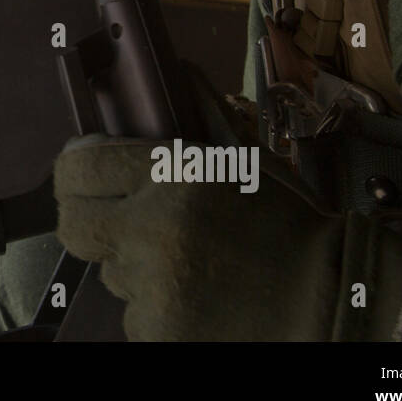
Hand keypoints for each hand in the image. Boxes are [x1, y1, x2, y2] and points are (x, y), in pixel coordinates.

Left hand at [53, 134, 401, 339]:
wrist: (329, 301)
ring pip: (111, 271)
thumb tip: (175, 71)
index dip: (73, 168)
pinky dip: (155, 305)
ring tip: (189, 261)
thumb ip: (201, 116)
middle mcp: (155, 228)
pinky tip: (196, 294)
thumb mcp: (245, 159)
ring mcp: (153, 284)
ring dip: (136, 265)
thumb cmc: (290, 228)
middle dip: (85, 218)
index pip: (80, 165)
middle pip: (72, 224)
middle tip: (113, 219)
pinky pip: (133, 312)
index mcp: (176, 176)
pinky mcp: (156, 330)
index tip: (80, 169)